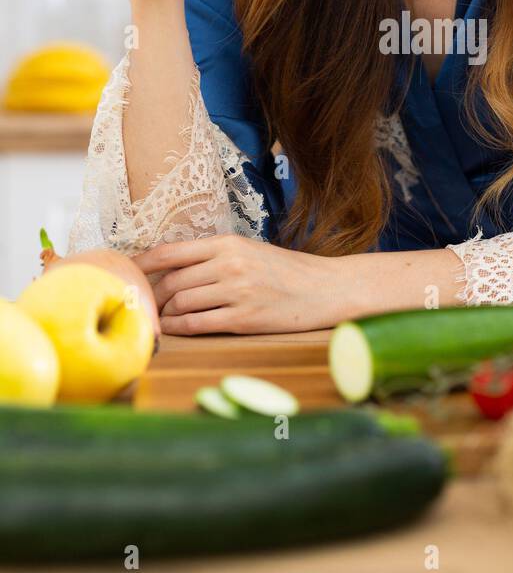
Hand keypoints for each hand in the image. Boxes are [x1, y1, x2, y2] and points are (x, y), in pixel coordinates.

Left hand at [132, 234, 345, 334]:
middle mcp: (229, 265)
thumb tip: (171, 269)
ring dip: (164, 313)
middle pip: (172, 281)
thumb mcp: (250, 251)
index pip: (171, 252)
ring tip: (158, 318)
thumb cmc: (286, 271)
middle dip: (152, 295)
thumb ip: (214, 257)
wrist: (326, 289)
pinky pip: (198, 324)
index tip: (126, 271)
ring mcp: (237, 292)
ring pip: (181, 303)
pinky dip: (180, 327)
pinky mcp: (244, 319)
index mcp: (228, 244)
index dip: (142, 263)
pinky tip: (174, 328)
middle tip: (144, 304)